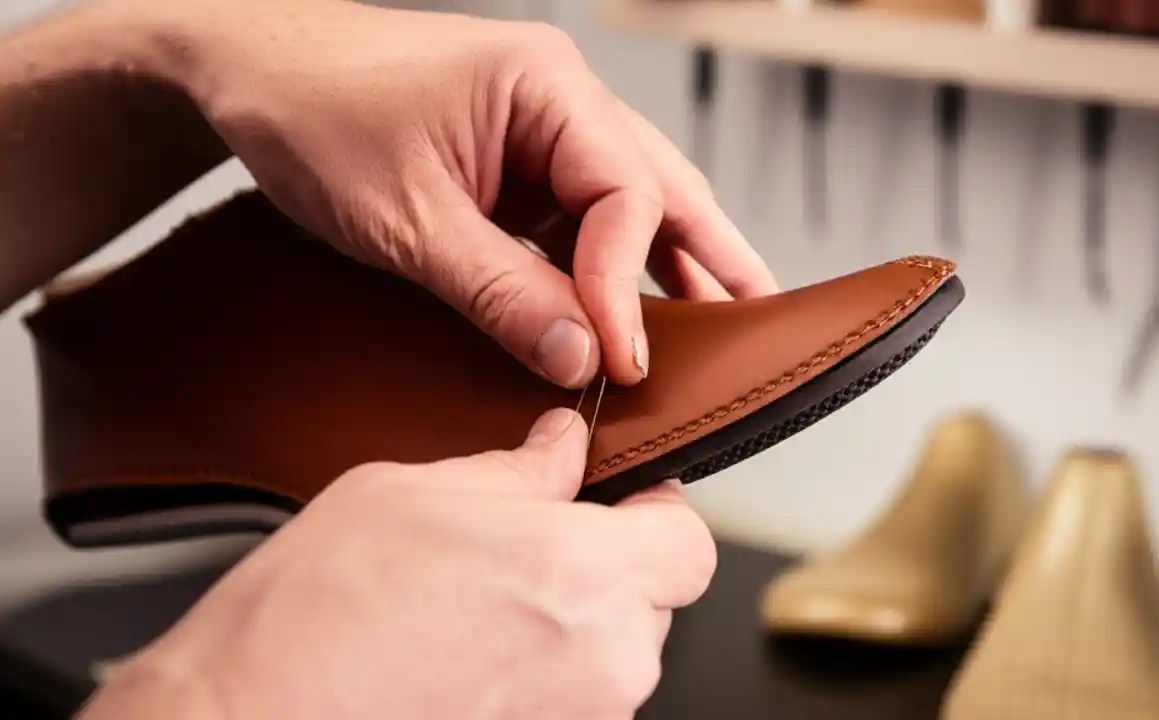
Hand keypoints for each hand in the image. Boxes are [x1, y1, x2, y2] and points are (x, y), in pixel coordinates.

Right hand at [78, 408, 716, 718]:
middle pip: (654, 601)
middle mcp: (600, 662)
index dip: (655, 512)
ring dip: (568, 627)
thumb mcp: (408, 492)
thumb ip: (513, 470)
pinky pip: (573, 703)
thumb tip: (562, 447)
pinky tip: (465, 660)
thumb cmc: (309, 618)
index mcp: (579, 573)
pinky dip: (540, 679)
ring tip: (475, 612)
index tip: (613, 501)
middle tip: (521, 550)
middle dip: (605, 567)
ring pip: (613, 657)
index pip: (689, 541)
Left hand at [138, 0, 776, 386]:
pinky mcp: (515, 159)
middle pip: (661, 184)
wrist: (243, 69)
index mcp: (545, 86)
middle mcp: (559, 99)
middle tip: (762, 322)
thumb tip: (576, 356)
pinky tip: (632, 304)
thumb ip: (498, 292)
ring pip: (632, 198)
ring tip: (727, 315)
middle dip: (711, 256)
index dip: (630, 286)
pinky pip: (583, 213)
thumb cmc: (311, 110)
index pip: (626, 195)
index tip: (622, 362)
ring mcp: (540, 127)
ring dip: (675, 259)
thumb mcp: (406, 220)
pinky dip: (611, 261)